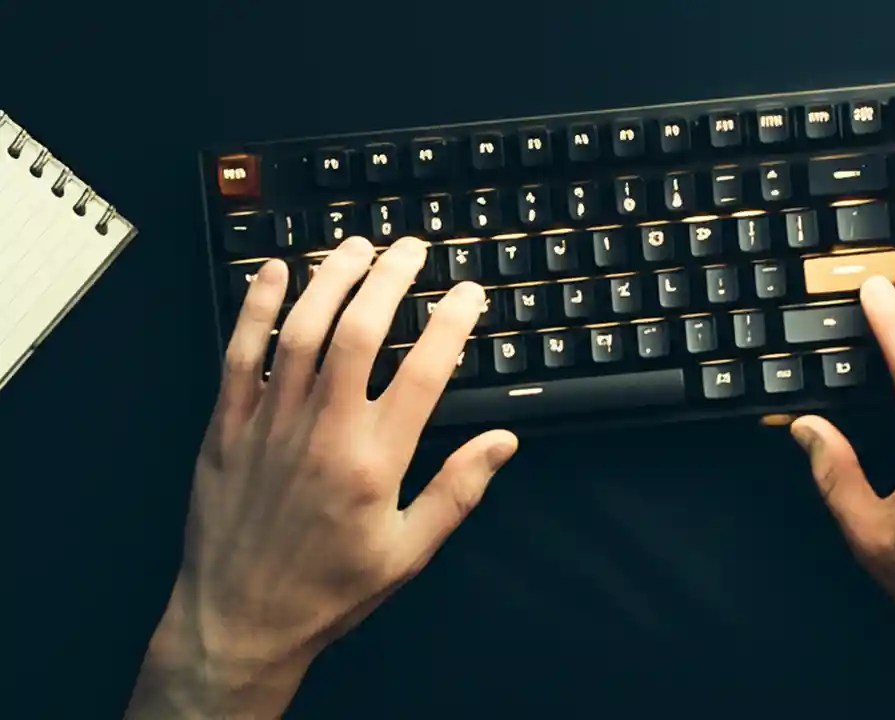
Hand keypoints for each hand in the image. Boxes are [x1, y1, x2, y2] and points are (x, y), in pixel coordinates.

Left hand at [127, 236, 516, 718]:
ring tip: (359, 246)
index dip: (452, 322)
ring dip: (333, 279)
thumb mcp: (408, 552)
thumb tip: (502, 444)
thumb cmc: (328, 591)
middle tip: (413, 248)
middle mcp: (323, 429)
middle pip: (360, 332)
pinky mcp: (228, 425)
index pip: (424, 371)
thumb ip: (457, 492)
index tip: (469, 293)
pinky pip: (240, 352)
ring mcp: (271, 421)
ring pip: (302, 330)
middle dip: (392, 279)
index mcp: (374, 460)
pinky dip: (257, 307)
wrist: (238, 621)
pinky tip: (275, 272)